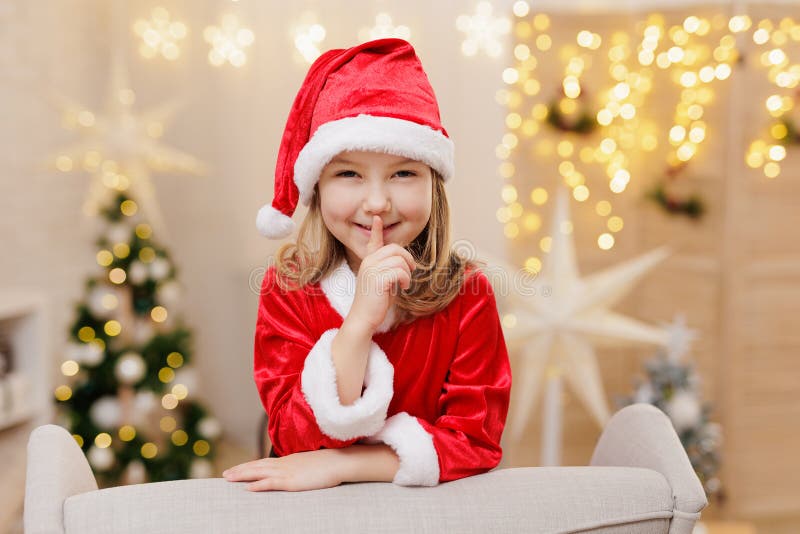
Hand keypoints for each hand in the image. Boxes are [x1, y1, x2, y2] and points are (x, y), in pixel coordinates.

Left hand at [222, 448, 343, 491]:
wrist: (338, 461)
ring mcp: (287, 472)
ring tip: (229, 479)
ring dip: (243, 475)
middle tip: (224, 474)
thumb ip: (298, 467)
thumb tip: (293, 471)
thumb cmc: (327, 463)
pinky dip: (258, 485)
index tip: (236, 468)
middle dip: (240, 470)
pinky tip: (248, 488)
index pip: (263, 462)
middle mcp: (283, 464)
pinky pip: (271, 483)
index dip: (248, 465)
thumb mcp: (309, 464)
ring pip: (259, 473)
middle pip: (256, 466)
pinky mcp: (292, 481)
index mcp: (287, 460)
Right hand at [350, 215, 416, 331]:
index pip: (373, 242)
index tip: (377, 218)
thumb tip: (403, 263)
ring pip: (399, 260)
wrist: (364, 318)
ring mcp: (371, 270)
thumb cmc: (375, 303)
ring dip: (407, 272)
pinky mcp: (378, 279)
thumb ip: (389, 270)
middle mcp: (368, 263)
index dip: (376, 230)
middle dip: (407, 258)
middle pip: (395, 249)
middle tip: (411, 269)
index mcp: (368, 262)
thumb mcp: (382, 282)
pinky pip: (400, 271)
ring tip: (405, 283)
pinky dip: (406, 279)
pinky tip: (404, 287)